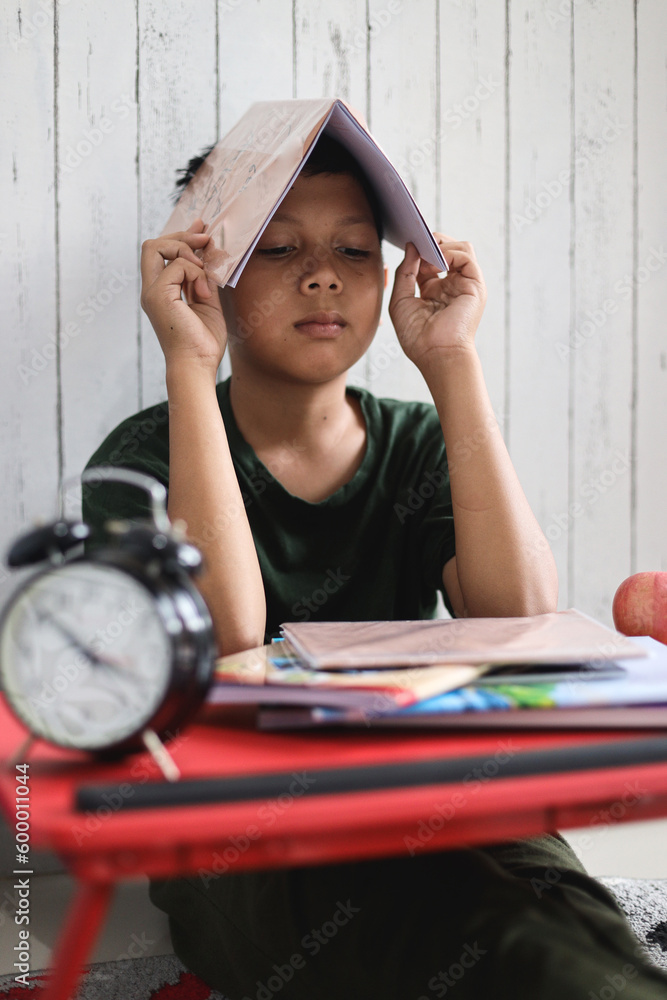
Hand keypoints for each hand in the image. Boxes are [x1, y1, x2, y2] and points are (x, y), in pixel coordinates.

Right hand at [140, 219, 226, 374]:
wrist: (197, 365)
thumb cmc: (203, 342)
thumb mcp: (209, 302)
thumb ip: (205, 279)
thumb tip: (209, 254)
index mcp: (161, 292)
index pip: (161, 254)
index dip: (181, 237)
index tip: (201, 229)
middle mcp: (152, 290)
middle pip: (153, 245)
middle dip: (181, 236)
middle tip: (205, 239)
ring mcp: (152, 292)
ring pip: (159, 248)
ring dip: (189, 254)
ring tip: (206, 275)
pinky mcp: (158, 295)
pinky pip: (176, 265)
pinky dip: (195, 273)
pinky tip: (204, 293)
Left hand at [388, 236, 486, 370]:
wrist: (436, 354)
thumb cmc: (418, 337)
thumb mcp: (401, 300)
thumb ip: (405, 272)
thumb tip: (411, 247)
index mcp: (434, 291)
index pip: (429, 260)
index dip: (418, 250)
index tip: (407, 246)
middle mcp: (451, 285)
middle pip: (448, 249)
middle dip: (432, 242)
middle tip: (417, 244)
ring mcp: (465, 284)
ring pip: (460, 248)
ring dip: (441, 245)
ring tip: (427, 255)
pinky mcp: (475, 285)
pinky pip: (466, 255)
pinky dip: (450, 252)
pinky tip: (436, 262)